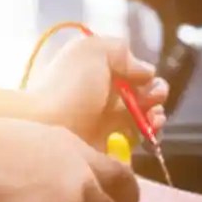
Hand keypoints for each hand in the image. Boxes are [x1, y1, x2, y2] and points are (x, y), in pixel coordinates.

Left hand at [25, 35, 167, 148]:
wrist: (45, 126)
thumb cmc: (69, 86)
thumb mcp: (92, 51)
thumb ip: (121, 51)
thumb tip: (146, 71)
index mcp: (97, 73)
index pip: (131, 74)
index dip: (146, 77)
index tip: (147, 81)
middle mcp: (102, 97)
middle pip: (141, 96)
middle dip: (156, 95)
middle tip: (152, 99)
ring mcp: (105, 125)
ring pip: (143, 120)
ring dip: (156, 116)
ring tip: (153, 118)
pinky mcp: (107, 149)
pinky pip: (136, 144)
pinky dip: (149, 138)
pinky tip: (148, 133)